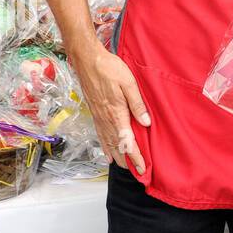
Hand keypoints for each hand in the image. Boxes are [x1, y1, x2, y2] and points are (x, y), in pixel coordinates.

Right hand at [69, 40, 149, 173]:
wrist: (87, 60)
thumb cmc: (109, 68)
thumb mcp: (129, 83)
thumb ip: (137, 104)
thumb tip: (146, 123)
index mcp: (116, 114)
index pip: (127, 142)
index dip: (135, 157)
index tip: (142, 169)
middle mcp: (106, 119)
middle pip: (117, 147)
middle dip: (127, 161)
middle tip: (136, 172)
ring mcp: (98, 117)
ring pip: (108, 143)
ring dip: (116, 156)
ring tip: (123, 167)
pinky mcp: (94, 113)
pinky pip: (100, 135)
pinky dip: (105, 147)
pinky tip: (107, 153)